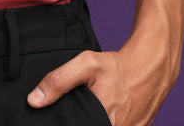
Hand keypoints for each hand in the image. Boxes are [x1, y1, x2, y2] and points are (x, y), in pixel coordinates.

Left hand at [26, 38, 176, 125]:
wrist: (150, 68)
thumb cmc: (117, 67)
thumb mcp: (86, 65)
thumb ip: (59, 81)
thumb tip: (34, 100)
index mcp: (100, 121)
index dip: (64, 124)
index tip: (59, 118)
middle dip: (78, 121)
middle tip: (79, 108)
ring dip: (91, 121)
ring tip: (89, 109)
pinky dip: (104, 121)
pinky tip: (100, 112)